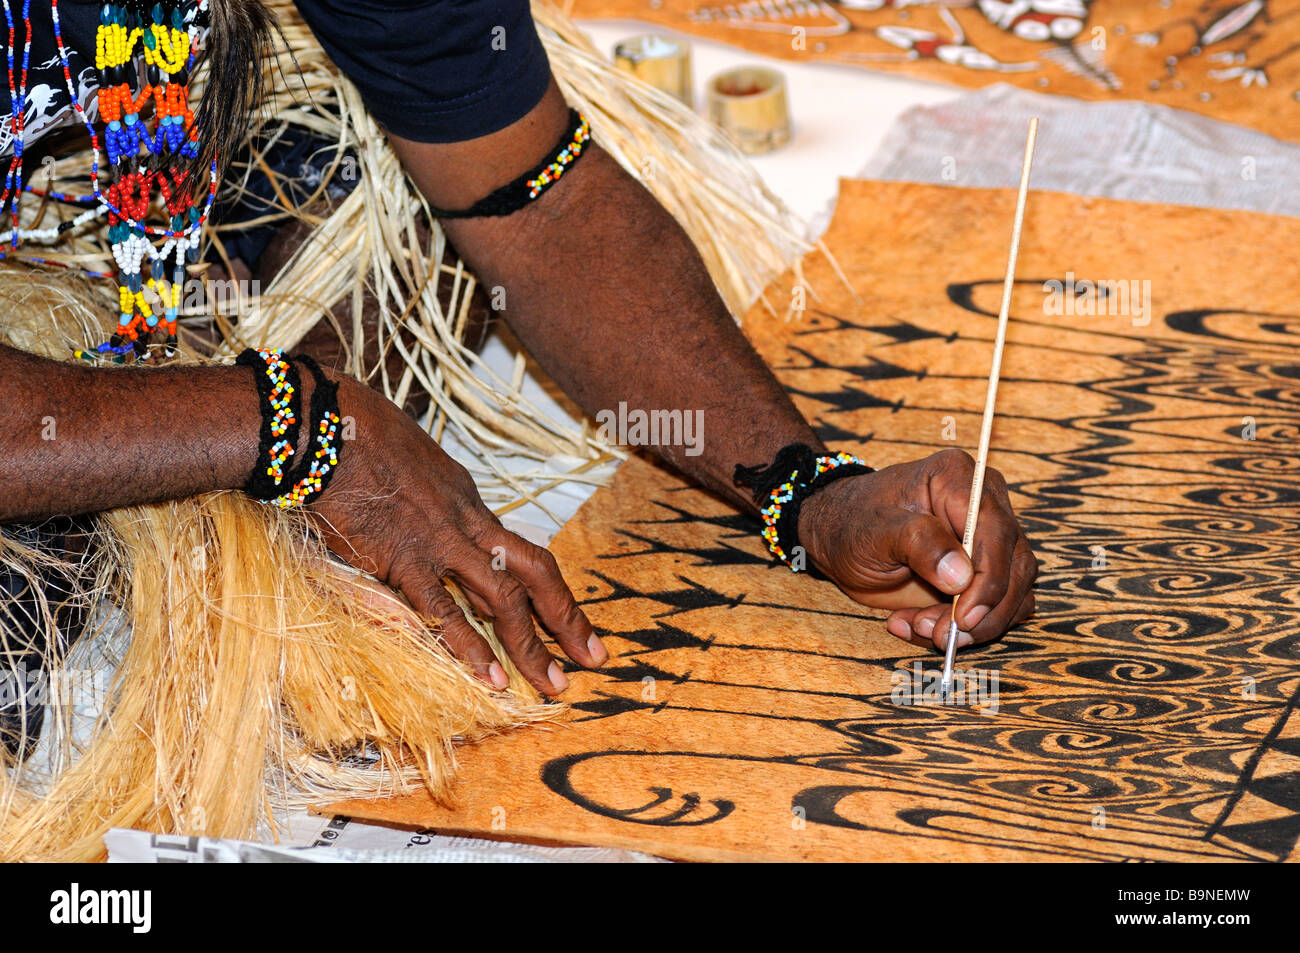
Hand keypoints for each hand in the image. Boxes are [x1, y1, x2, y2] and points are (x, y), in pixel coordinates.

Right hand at [307, 375, 605, 695]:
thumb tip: (429, 506)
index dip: (548, 588)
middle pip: (533, 572)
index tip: (568, 618)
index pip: (519, 551)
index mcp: (467, 498)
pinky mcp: (402, 560)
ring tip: (553, 683)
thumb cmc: (354, 431)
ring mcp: (438, 541)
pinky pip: (444, 611)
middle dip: (566, 617)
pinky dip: (470, 647)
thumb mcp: (409, 458)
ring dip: (530, 645)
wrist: (322, 424)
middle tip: (592, 657)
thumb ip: (426, 492)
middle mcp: (465, 520)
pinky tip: (491, 678)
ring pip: (502, 598)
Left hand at [798, 449, 1037, 651]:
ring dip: (973, 625)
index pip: (995, 530)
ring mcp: (992, 541)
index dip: (987, 578)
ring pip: (1014, 594)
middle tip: (937, 634)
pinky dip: (968, 629)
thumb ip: (919, 543)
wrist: (843, 538)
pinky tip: (919, 624)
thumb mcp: (875, 530)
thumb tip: (962, 575)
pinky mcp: (988, 573)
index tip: (962, 615)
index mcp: (959, 478)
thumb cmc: (854, 523)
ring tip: (918, 626)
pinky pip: (999, 610)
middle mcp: (986, 505)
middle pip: (1014, 566)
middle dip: (979, 611)